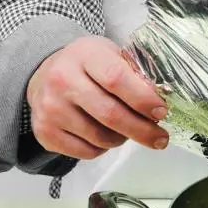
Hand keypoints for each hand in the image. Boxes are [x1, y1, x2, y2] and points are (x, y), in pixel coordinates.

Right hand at [26, 35, 168, 159]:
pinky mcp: (45, 132)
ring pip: (101, 138)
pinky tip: (104, 135)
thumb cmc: (88, 66)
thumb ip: (134, 75)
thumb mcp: (110, 55)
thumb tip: (159, 105)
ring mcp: (51, 108)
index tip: (162, 112)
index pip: (117, 79)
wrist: (45, 76)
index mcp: (84, 55)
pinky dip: (103, 148)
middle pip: (111, 114)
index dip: (143, 99)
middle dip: (142, 130)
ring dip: (123, 139)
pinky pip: (87, 152)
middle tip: (160, 137)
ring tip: (128, 129)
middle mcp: (62, 80)